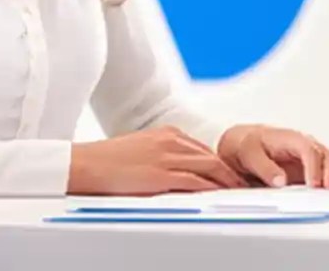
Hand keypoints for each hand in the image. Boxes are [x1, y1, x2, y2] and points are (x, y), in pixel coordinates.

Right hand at [68, 126, 248, 194]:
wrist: (86, 163)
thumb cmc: (109, 160)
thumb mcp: (143, 149)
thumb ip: (163, 155)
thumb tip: (178, 169)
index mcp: (168, 133)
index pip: (204, 148)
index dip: (220, 162)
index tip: (230, 172)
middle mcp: (171, 141)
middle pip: (212, 156)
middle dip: (229, 170)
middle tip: (242, 183)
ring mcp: (167, 157)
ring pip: (208, 167)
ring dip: (226, 180)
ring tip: (237, 190)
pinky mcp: (160, 175)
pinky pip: (194, 181)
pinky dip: (210, 187)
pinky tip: (218, 194)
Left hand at [218, 125, 328, 188]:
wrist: (245, 145)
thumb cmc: (249, 145)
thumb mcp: (250, 153)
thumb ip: (264, 167)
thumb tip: (280, 180)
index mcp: (291, 139)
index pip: (309, 150)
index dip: (314, 168)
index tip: (314, 185)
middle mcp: (306, 146)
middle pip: (327, 156)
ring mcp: (311, 159)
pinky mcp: (312, 171)